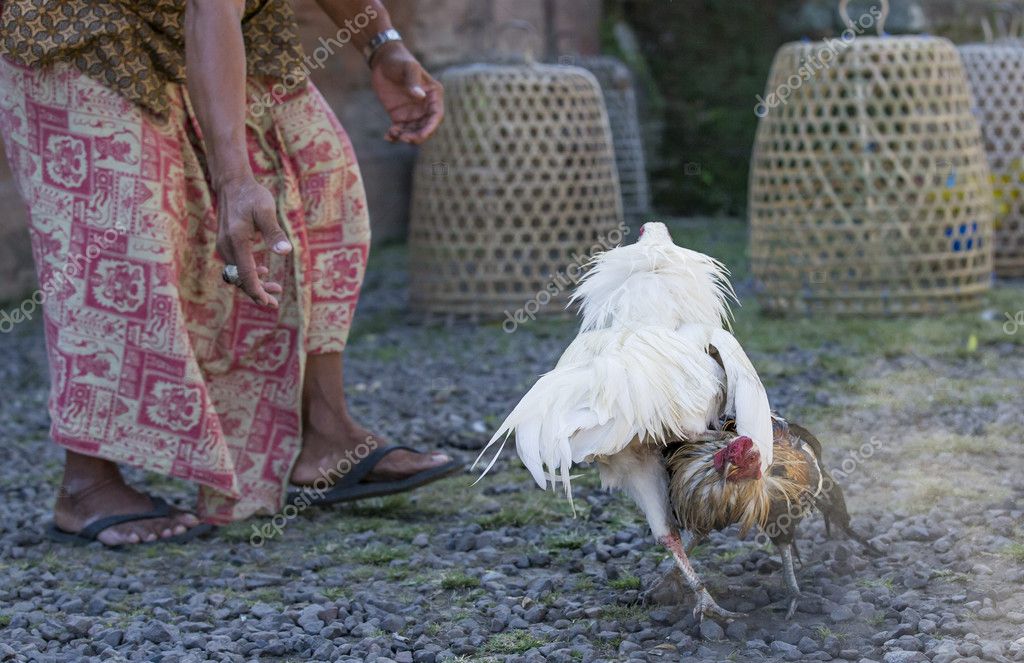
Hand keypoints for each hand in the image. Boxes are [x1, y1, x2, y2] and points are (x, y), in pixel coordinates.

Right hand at [215, 176, 291, 307]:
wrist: (233, 184)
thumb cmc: (252, 196)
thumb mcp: (266, 211)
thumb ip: (274, 233)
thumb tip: (286, 251)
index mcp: (236, 241)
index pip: (245, 274)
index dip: (256, 290)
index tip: (267, 302)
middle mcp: (226, 246)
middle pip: (240, 278)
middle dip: (257, 292)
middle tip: (274, 302)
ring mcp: (224, 246)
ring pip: (238, 273)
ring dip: (254, 283)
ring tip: (274, 289)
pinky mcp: (226, 243)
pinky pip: (236, 265)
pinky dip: (248, 273)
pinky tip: (262, 272)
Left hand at [370, 42, 443, 143]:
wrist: (382, 61)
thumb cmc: (399, 60)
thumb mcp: (408, 67)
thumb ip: (413, 81)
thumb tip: (420, 96)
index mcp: (433, 95)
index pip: (436, 115)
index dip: (431, 127)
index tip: (421, 135)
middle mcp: (425, 106)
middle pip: (426, 127)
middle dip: (417, 136)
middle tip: (404, 138)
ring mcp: (413, 113)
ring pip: (413, 132)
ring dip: (405, 137)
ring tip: (393, 133)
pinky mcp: (400, 116)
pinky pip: (400, 130)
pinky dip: (395, 136)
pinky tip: (387, 136)